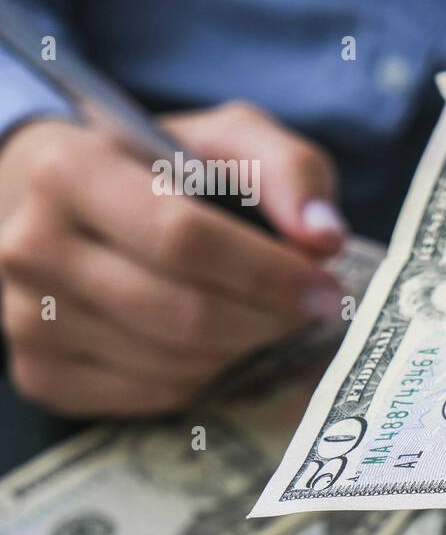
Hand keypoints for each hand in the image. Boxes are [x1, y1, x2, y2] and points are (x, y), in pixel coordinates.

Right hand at [0, 101, 347, 416]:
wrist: (52, 197)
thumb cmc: (155, 166)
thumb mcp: (225, 139)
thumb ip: (288, 169)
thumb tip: (324, 237)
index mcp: (71, 171)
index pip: (184, 239)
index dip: (269, 272)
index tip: (327, 287)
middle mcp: (33, 248)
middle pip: (185, 313)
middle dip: (269, 318)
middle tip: (312, 308)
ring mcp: (26, 318)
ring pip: (176, 362)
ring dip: (244, 346)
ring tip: (263, 313)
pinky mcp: (41, 374)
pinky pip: (155, 394)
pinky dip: (206, 375)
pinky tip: (217, 340)